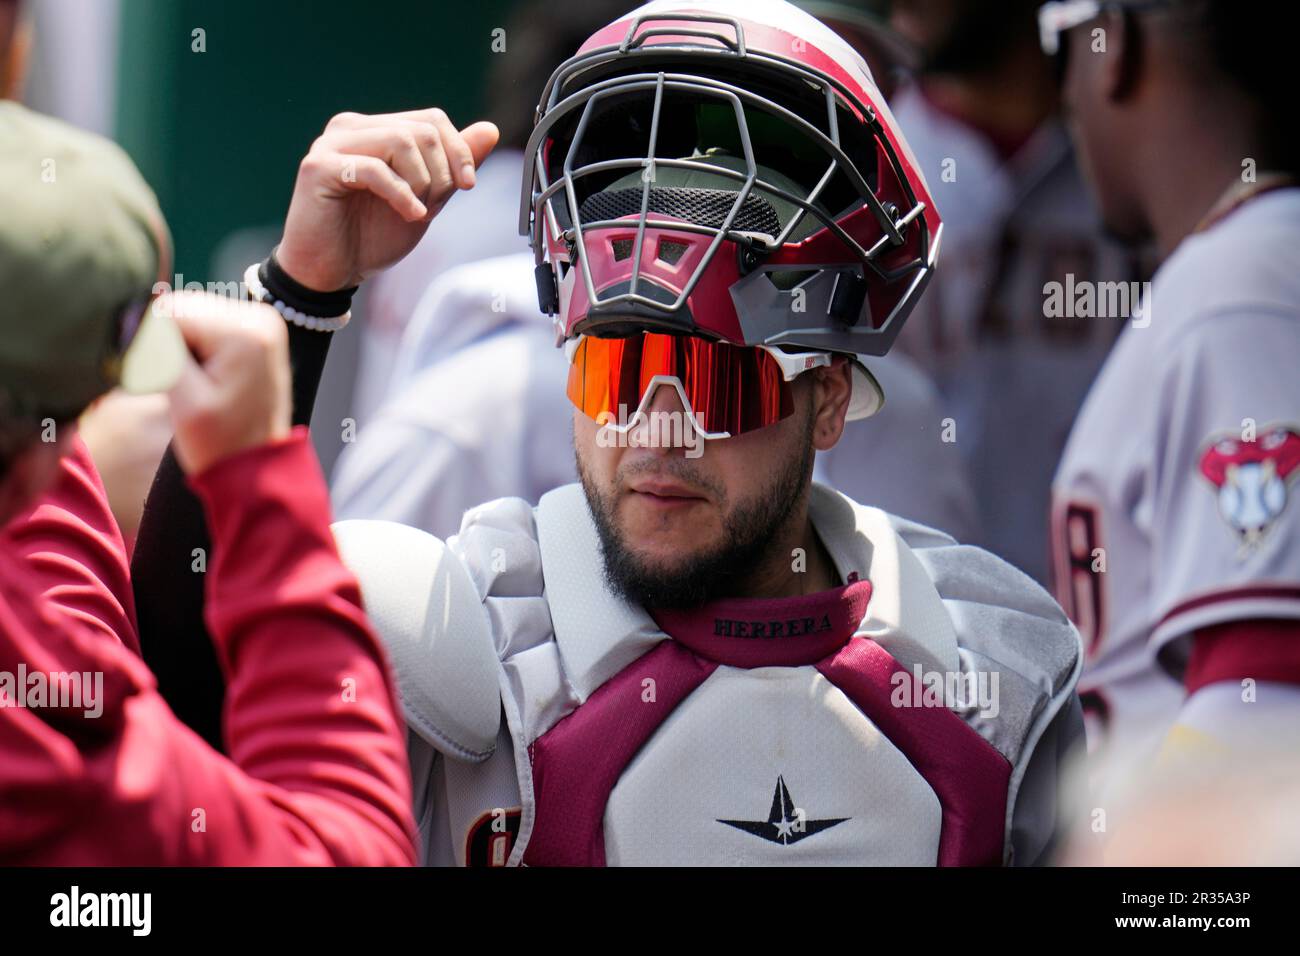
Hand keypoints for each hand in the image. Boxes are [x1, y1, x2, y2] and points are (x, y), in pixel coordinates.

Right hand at [162, 291, 291, 475]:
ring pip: (193, 315)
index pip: (172, 311)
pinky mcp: (257, 332)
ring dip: (182, 346)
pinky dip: (197, 348)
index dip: (154, 343)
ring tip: (196, 384)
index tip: (163, 379)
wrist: (257, 468)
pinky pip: (208, 325)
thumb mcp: (185, 402)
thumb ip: (163, 354)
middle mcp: (260, 317)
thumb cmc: (222, 444)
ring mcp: (262, 323)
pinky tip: (206, 377)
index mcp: (245, 333)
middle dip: (170, 343)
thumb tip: (143, 318)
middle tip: (182, 385)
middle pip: (183, 307)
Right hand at [275, 108, 498, 291]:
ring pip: (401, 140)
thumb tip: (489, 130)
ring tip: (416, 213)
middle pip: (421, 129)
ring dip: (421, 183)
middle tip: (433, 208)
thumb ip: (451, 166)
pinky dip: (401, 194)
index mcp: (374, 129)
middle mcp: (351, 128)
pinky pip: (375, 168)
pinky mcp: (319, 167)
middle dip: (441, 172)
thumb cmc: (370, 237)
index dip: (459, 151)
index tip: (467, 186)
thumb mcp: (425, 199)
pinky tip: (409, 215)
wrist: (330, 272)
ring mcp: (332, 144)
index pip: (431, 119)